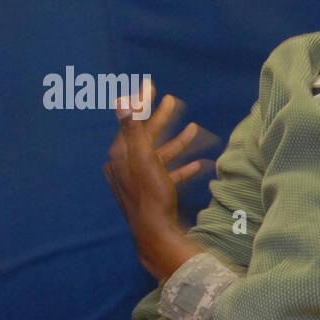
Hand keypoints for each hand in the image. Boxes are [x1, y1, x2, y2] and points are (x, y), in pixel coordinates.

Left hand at [103, 82, 203, 280]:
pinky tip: (198, 165)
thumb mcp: (142, 158)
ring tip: (193, 128)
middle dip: (161, 119)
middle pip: (146, 136)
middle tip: (173, 100)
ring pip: (159, 154)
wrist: (155, 233)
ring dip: (177, 142)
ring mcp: (139, 180)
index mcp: (121, 153)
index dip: (142, 103)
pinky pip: (167, 174)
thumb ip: (133, 128)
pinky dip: (180, 167)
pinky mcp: (152, 193)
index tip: (151, 86)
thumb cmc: (149, 194)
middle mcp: (126, 165)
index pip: (131, 121)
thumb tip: (121, 100)